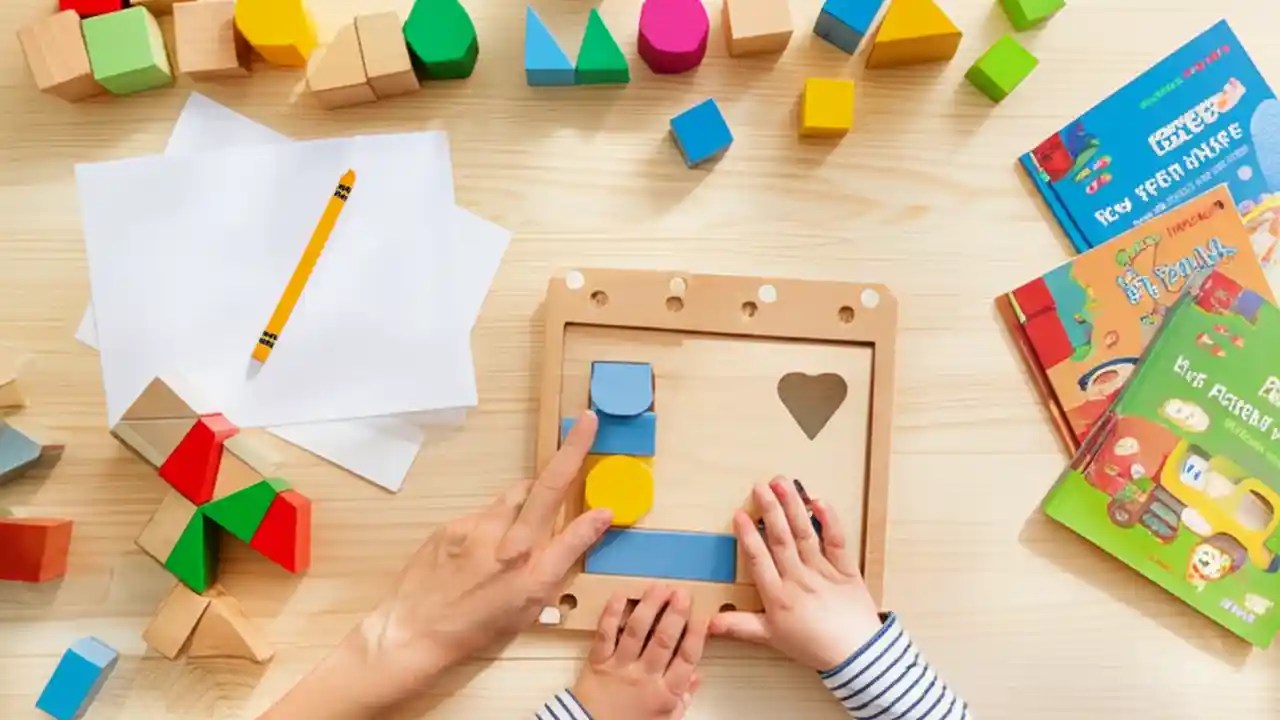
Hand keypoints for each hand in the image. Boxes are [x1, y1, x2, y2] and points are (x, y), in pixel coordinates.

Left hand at [261, 411, 611, 717]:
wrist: (414, 629)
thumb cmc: (475, 629)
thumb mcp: (525, 613)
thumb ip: (553, 571)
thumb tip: (576, 541)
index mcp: (534, 578)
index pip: (575, 537)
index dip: (595, 520)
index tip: (609, 505)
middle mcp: (510, 548)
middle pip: (547, 488)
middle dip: (571, 451)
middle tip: (586, 420)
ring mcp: (478, 530)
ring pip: (514, 497)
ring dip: (527, 497)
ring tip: (520, 525)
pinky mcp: (454, 524)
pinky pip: (484, 514)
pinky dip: (492, 524)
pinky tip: (479, 549)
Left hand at [572, 585, 706, 719]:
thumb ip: (682, 699)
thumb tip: (697, 677)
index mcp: (665, 693)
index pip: (686, 659)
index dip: (696, 636)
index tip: (703, 617)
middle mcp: (644, 676)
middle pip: (664, 640)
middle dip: (675, 614)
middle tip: (682, 594)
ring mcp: (620, 666)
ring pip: (637, 632)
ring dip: (649, 607)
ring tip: (659, 588)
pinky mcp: (598, 660)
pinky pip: (606, 633)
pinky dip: (612, 613)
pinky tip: (620, 595)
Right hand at [709, 478, 881, 671]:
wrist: (856, 656)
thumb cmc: (813, 646)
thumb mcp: (771, 637)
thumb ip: (739, 626)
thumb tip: (708, 624)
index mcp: (778, 597)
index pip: (759, 559)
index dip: (748, 536)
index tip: (739, 514)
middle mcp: (799, 580)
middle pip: (781, 539)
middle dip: (770, 510)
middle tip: (759, 487)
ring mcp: (823, 572)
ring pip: (805, 534)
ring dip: (793, 507)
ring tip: (783, 484)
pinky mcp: (846, 569)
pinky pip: (837, 541)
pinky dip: (829, 520)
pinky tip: (819, 502)